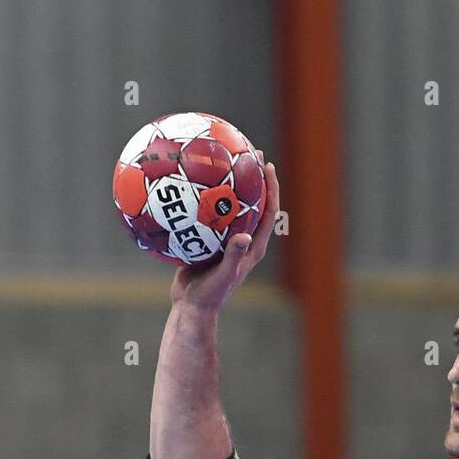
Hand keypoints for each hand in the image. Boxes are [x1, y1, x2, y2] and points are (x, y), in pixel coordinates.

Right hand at [170, 154, 279, 312]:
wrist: (191, 306)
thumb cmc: (210, 294)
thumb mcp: (222, 275)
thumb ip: (233, 256)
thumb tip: (244, 237)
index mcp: (252, 246)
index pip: (267, 211)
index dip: (270, 187)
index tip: (266, 165)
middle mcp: (243, 240)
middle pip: (252, 202)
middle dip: (252, 177)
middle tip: (247, 151)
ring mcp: (225, 240)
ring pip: (229, 206)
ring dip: (227, 183)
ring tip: (220, 159)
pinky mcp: (208, 241)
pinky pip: (207, 214)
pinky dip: (201, 198)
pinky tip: (187, 183)